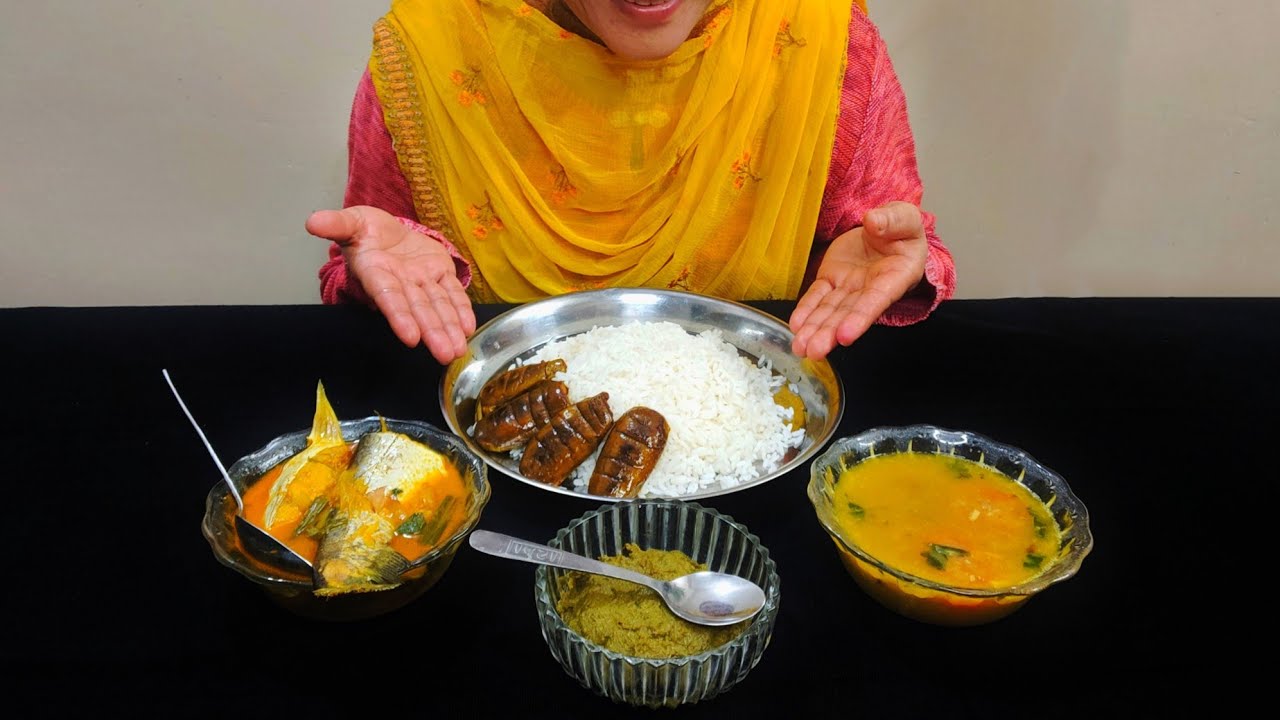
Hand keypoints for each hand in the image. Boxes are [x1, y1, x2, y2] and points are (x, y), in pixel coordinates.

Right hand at [306, 206, 475, 363]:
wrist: (386, 229)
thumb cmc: (366, 231)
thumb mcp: (352, 222)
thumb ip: (336, 225)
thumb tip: (312, 222)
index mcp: (376, 273)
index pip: (388, 297)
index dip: (399, 315)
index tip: (410, 336)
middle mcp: (400, 283)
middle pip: (418, 309)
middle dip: (432, 331)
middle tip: (444, 354)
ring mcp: (421, 281)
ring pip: (437, 307)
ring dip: (448, 328)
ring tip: (458, 350)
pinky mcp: (440, 274)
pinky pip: (452, 294)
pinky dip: (461, 310)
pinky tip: (468, 328)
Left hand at [789, 201, 927, 358]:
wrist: (885, 229)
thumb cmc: (903, 230)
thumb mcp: (905, 218)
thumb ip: (892, 220)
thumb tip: (873, 221)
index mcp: (894, 277)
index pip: (875, 300)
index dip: (860, 318)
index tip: (845, 335)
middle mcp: (869, 288)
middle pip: (848, 313)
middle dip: (830, 333)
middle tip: (814, 351)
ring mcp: (848, 286)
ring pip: (830, 310)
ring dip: (815, 329)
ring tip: (800, 348)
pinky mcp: (831, 278)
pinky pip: (817, 296)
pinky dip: (806, 310)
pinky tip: (796, 325)